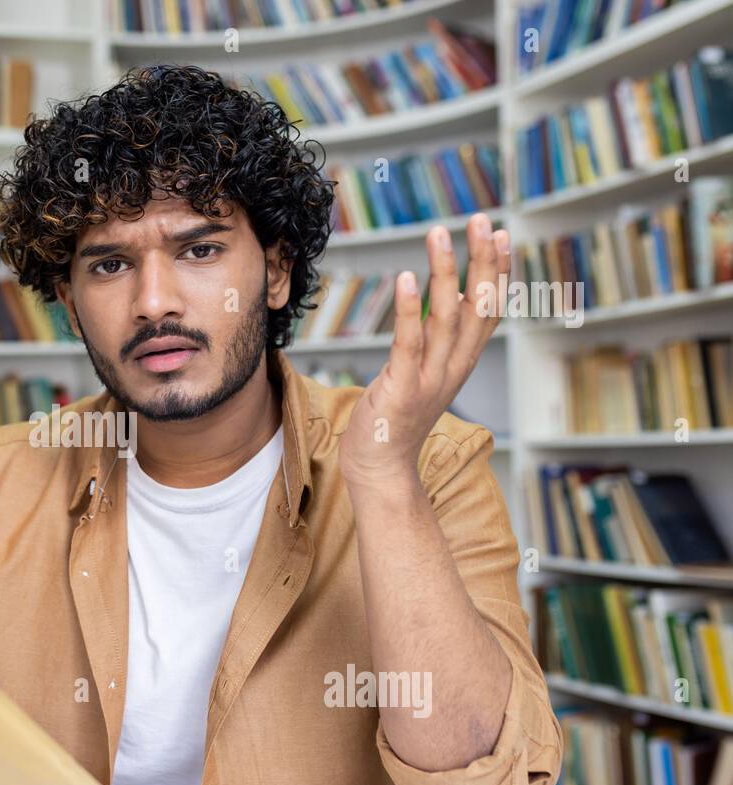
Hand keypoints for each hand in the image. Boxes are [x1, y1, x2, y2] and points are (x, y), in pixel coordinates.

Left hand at [338, 212, 509, 492]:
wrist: (380, 467)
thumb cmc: (396, 416)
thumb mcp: (426, 370)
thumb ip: (441, 336)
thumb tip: (453, 292)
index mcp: (462, 362)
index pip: (490, 309)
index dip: (498, 272)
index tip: (501, 234)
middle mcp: (454, 367)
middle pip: (477, 307)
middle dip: (482, 261)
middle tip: (482, 220)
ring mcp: (431, 379)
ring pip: (447, 318)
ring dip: (445, 273)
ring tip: (440, 234)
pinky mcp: (403, 389)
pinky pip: (409, 343)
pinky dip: (410, 310)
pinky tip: (407, 278)